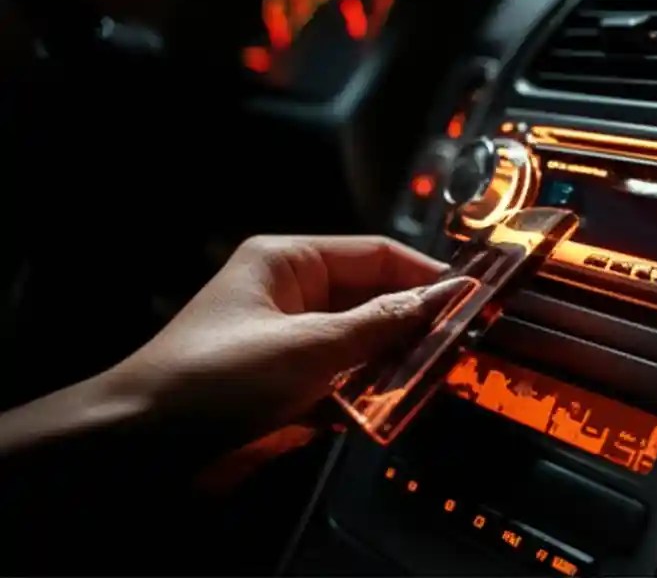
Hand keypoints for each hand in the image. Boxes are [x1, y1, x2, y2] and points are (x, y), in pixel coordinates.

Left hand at [0, 235, 466, 459]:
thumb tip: (441, 299)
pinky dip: (367, 395)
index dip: (426, 275)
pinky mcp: (286, 386)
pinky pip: (343, 381)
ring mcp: (288, 342)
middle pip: (373, 299)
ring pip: (363, 344)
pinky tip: (390, 409)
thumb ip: (380, 324)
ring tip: (433, 380)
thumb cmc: (212, 380)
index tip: (471, 297)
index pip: (376, 255)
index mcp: (287, 262)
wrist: (138, 447)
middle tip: (461, 346)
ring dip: (394, 364)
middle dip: (414, 324)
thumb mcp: (307, 347)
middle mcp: (290, 294)